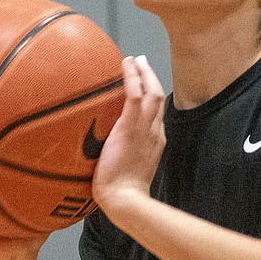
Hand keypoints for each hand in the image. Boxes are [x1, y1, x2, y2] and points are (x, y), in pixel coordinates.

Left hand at [92, 55, 165, 214]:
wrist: (125, 200)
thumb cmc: (121, 194)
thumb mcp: (124, 171)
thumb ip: (120, 157)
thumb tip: (103, 154)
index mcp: (155, 142)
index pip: (156, 113)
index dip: (150, 95)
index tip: (142, 84)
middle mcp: (155, 132)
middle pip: (157, 97)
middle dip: (150, 77)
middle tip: (141, 62)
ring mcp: (146, 129)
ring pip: (150, 92)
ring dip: (142, 72)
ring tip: (133, 59)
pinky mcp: (132, 128)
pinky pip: (135, 95)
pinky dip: (132, 76)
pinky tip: (125, 65)